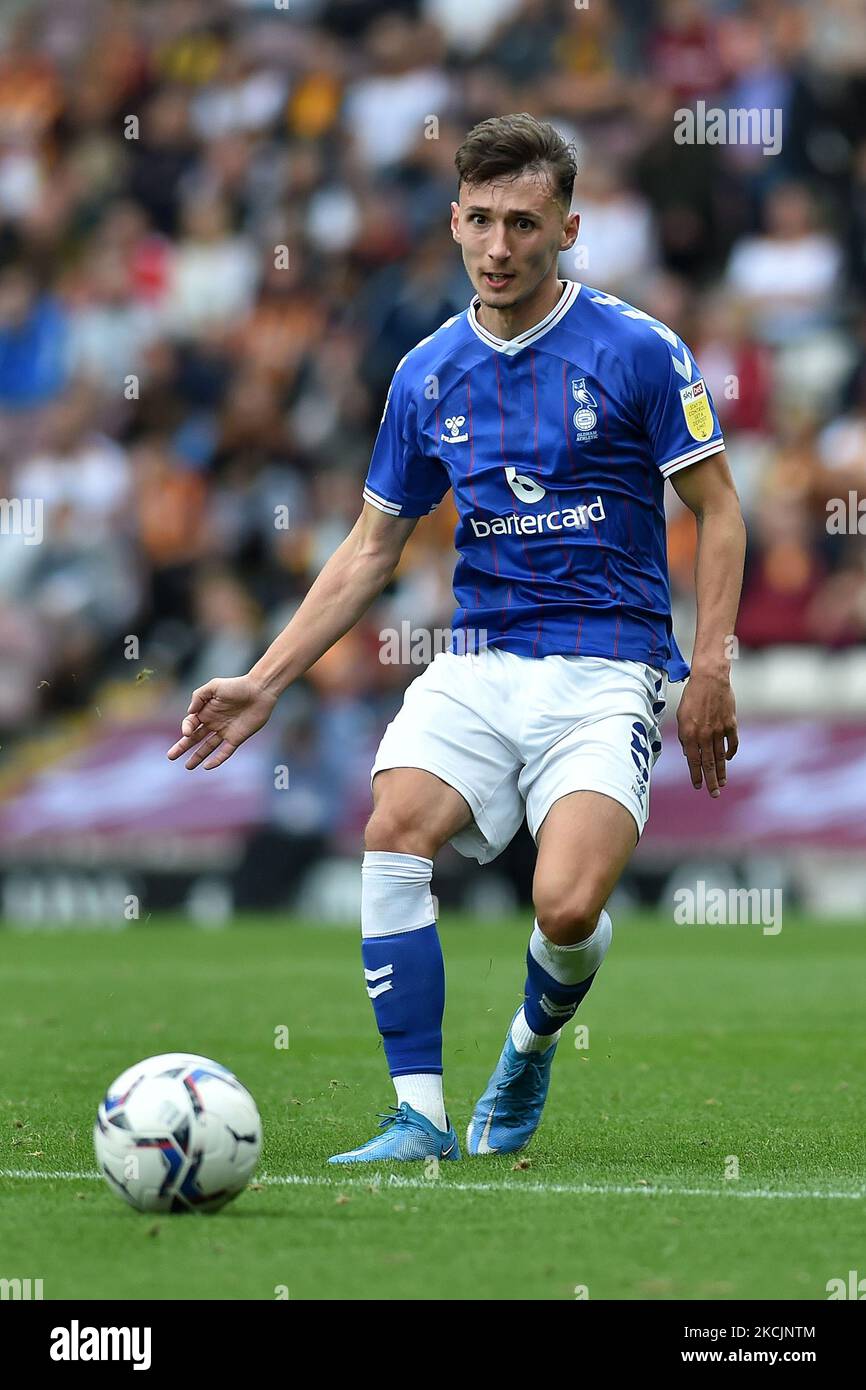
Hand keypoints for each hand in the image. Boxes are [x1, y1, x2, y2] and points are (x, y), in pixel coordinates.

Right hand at [166, 675, 276, 769]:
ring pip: (207, 747)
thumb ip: (199, 696)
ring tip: (188, 767)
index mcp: (206, 711)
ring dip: (197, 757)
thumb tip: (189, 712)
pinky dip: (216, 760)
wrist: (260, 691)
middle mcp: (213, 722)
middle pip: (194, 738)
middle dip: (182, 747)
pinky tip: (207, 766)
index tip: (187, 732)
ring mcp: (224, 731)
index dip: (186, 729)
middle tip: (171, 756)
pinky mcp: (236, 738)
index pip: (190, 724)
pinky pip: (225, 752)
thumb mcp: (214, 686)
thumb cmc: (237, 686)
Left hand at [676, 669, 737, 797]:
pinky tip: (729, 759)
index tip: (698, 786)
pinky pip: (732, 743)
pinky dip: (731, 753)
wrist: (710, 680)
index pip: (693, 761)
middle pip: (708, 763)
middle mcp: (704, 735)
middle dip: (711, 781)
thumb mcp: (681, 716)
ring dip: (722, 772)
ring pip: (721, 757)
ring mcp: (719, 731)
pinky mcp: (731, 725)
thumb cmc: (692, 697)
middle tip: (714, 794)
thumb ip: (684, 737)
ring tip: (722, 783)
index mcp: (689, 734)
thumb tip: (687, 754)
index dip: (696, 775)